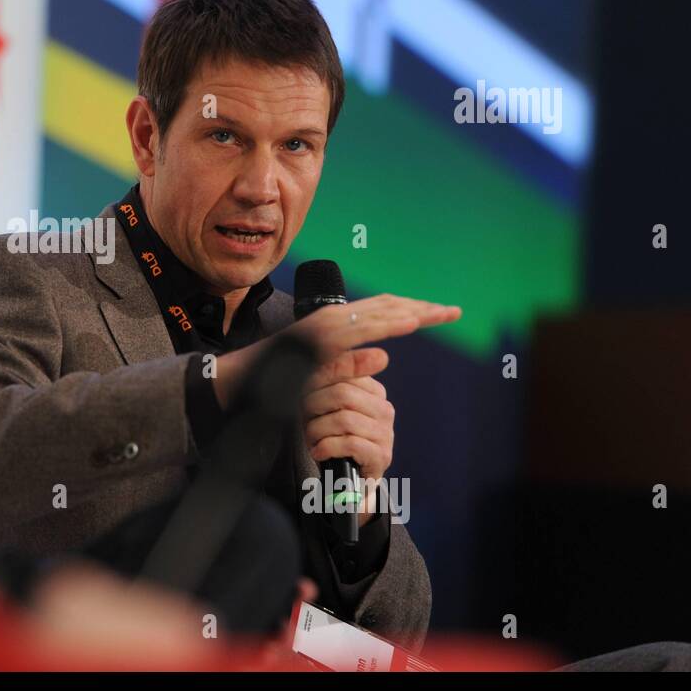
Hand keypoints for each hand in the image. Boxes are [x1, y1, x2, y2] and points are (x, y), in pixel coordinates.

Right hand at [212, 294, 459, 409]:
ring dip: (412, 310)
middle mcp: (332, 319)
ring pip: (379, 312)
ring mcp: (326, 326)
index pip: (380, 313)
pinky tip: (412, 322)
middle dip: (422, 307)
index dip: (412, 311)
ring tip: (441, 312)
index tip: (439, 313)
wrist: (238, 383)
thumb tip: (384, 357)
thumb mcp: (320, 373)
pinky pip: (361, 328)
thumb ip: (348, 364)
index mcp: (334, 326)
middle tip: (452, 311)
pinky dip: (389, 322)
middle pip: (387, 307)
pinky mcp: (321, 338)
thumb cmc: (273, 380)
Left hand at [302, 349, 394, 522]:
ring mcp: (386, 433)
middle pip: (342, 394)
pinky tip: (319, 452)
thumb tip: (323, 343)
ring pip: (344, 419)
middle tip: (304, 421)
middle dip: (314, 408)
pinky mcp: (381, 456)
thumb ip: (325, 377)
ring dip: (318, 431)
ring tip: (311, 439)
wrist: (343, 479)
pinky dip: (327, 447)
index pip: (343, 372)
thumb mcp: (323, 404)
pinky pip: (350, 443)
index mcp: (373, 390)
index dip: (315, 384)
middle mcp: (384, 408)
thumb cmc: (329, 436)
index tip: (301, 396)